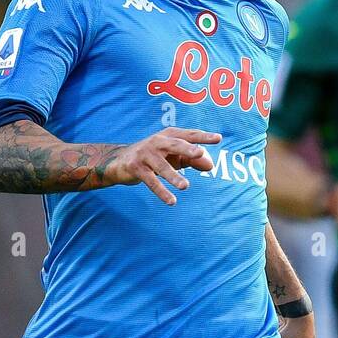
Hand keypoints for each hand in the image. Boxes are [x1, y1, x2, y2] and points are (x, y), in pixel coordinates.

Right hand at [104, 128, 221, 205]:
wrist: (119, 162)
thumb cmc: (153, 157)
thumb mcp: (173, 157)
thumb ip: (192, 160)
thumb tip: (211, 165)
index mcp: (169, 135)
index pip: (189, 135)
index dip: (203, 137)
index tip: (218, 138)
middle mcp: (157, 142)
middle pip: (175, 145)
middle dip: (187, 149)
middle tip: (200, 153)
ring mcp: (145, 154)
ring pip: (162, 166)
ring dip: (173, 176)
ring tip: (185, 186)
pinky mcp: (136, 168)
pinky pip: (151, 181)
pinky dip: (161, 192)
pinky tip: (172, 201)